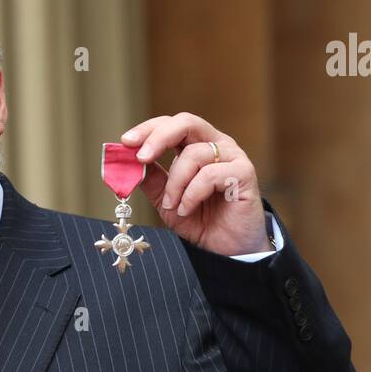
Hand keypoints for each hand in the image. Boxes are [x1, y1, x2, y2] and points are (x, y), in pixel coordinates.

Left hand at [120, 112, 267, 255]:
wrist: (226, 248)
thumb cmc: (200, 220)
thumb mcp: (165, 199)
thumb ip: (150, 178)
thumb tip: (125, 162)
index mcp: (197, 145)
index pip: (171, 124)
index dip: (148, 129)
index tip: (126, 142)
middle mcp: (216, 145)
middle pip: (186, 122)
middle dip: (158, 138)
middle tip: (141, 158)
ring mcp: (233, 157)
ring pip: (194, 154)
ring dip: (175, 183)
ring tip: (172, 205)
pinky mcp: (244, 173)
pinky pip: (210, 175)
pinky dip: (192, 194)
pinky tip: (186, 209)